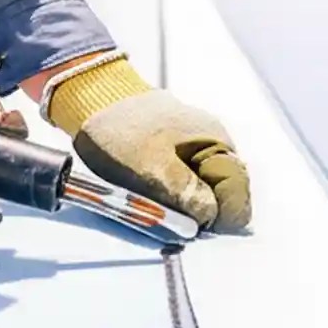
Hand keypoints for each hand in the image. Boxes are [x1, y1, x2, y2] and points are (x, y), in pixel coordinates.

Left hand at [38, 56, 250, 230]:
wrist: (91, 97)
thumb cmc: (121, 129)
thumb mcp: (152, 167)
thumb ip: (186, 195)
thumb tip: (208, 220)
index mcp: (218, 147)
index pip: (236, 202)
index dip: (215, 223)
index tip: (186, 229)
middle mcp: (214, 149)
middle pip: (219, 201)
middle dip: (195, 217)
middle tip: (164, 221)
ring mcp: (195, 151)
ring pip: (199, 196)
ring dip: (178, 209)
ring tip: (149, 203)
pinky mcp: (174, 154)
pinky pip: (180, 187)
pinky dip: (166, 197)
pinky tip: (145, 194)